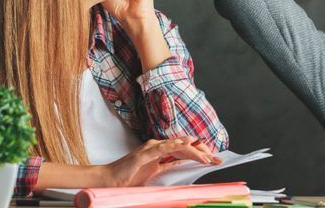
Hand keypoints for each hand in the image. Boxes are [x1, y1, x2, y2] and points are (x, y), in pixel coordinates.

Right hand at [102, 137, 222, 186]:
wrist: (108, 180)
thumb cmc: (129, 177)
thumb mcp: (154, 174)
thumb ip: (167, 169)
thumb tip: (183, 170)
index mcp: (160, 152)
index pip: (183, 152)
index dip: (199, 154)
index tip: (212, 160)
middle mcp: (156, 147)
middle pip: (183, 147)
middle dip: (201, 152)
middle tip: (215, 159)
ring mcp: (150, 149)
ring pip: (176, 146)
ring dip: (192, 150)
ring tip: (206, 155)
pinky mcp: (143, 154)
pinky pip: (161, 148)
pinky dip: (173, 145)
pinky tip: (184, 145)